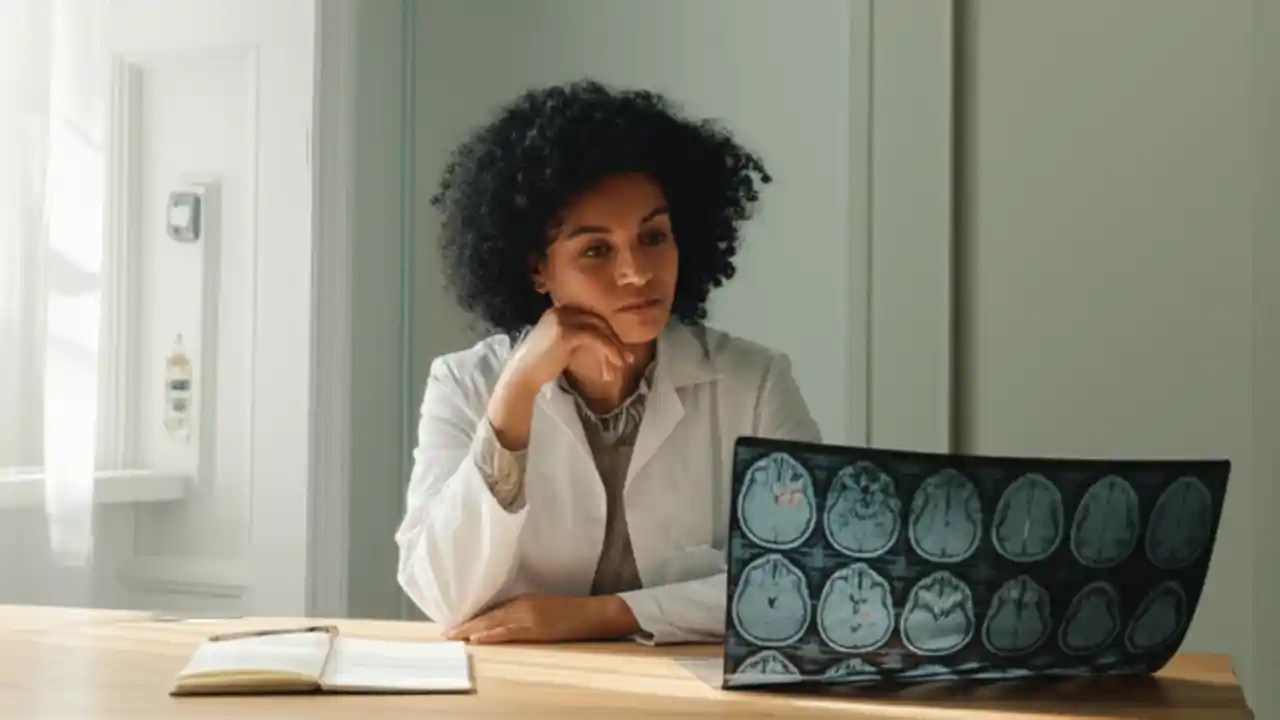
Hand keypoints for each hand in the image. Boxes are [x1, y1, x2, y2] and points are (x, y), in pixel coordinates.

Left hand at [444, 593, 639, 643]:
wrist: (594, 613)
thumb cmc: (572, 613)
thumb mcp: (544, 610)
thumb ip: (524, 613)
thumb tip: (504, 623)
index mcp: (524, 600)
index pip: (492, 609)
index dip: (473, 617)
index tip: (455, 625)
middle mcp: (522, 604)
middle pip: (488, 615)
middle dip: (466, 624)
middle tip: (446, 633)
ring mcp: (528, 615)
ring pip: (493, 622)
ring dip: (471, 629)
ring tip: (453, 636)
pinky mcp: (536, 627)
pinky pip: (508, 631)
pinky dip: (491, 635)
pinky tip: (477, 639)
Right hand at [506, 306, 631, 390]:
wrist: (523, 375)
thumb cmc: (542, 365)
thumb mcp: (563, 345)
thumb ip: (578, 337)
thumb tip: (604, 340)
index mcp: (560, 310)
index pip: (591, 317)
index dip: (607, 332)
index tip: (619, 349)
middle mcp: (561, 310)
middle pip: (597, 321)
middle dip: (614, 340)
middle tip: (627, 358)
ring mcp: (564, 320)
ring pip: (599, 329)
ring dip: (614, 347)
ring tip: (624, 364)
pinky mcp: (567, 333)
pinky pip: (596, 339)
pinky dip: (608, 351)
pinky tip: (614, 363)